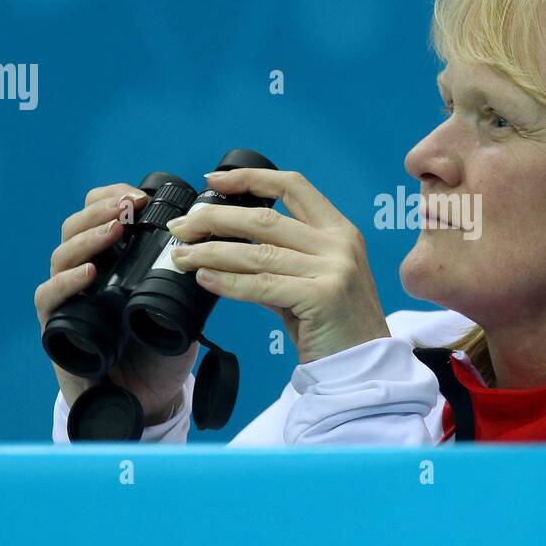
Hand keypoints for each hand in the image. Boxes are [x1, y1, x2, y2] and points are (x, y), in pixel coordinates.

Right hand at [34, 182, 198, 425]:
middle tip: (128, 204)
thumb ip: (191, 279)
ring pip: (61, 255)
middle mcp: (85, 274)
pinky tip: (88, 273)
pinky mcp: (56, 328)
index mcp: (113, 263)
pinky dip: (66, 283)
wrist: (146, 400)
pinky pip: (49, 298)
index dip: (115, 198)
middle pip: (76, 227)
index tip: (141, 195)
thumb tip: (215, 247)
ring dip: (88, 238)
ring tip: (114, 229)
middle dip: (102, 209)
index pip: (101, 216)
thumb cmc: (160, 352)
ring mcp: (68, 298)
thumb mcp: (182, 308)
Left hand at [166, 168, 389, 364]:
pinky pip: (262, 285)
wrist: (364, 366)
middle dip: (215, 219)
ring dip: (211, 253)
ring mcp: (334, 269)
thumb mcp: (313, 280)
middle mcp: (339, 244)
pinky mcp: (322, 297)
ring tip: (181, 257)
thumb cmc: (334, 326)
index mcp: (339, 231)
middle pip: (266, 218)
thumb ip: (279, 260)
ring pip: (258, 253)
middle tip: (182, 228)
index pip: (293, 187)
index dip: (250, 178)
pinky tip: (204, 279)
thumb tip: (223, 247)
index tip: (213, 181)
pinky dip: (227, 282)